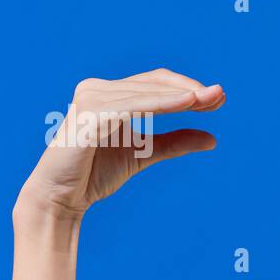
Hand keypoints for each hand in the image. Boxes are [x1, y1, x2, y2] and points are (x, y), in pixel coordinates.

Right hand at [16, 68, 224, 221]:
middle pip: (153, 83)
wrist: (60, 197)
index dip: (186, 88)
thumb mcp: (144, 154)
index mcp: (109, 95)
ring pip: (145, 92)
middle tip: (220, 96)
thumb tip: (211, 139)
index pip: (155, 84)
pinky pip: (132, 106)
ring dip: (180, 95)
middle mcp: (97, 90)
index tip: (217, 99)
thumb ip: (174, 144)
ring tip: (208, 100)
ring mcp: (91, 100)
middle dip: (189, 89)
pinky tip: (187, 104)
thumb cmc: (95, 173)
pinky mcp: (89, 116)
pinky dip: (161, 104)